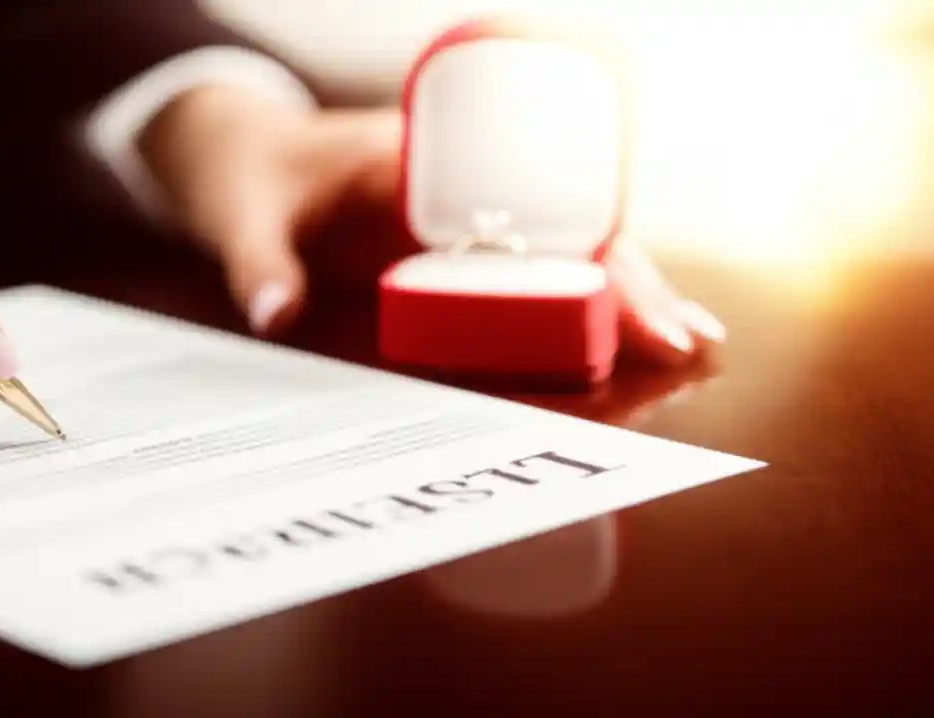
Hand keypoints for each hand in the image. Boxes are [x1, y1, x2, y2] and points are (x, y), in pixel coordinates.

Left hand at [142, 86, 724, 363]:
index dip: (589, 255)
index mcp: (421, 163)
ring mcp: (467, 219)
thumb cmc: (252, 175)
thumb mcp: (244, 214)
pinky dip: (584, 307)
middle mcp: (460, 187)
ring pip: (566, 254)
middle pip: (568, 232)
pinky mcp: (461, 249)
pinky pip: (535, 276)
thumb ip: (258, 263)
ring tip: (689, 350)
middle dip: (632, 287)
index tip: (631, 303)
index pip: (527, 204)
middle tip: (691, 345)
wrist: (243, 151)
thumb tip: (276, 317)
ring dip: (624, 300)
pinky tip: (630, 343)